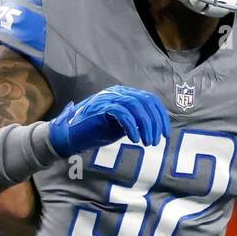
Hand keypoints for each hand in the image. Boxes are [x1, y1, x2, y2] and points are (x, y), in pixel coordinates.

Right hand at [48, 86, 169, 157]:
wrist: (71, 135)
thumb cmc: (96, 131)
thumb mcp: (122, 126)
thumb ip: (136, 122)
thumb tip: (156, 126)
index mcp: (125, 95)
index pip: (150, 100)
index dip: (161, 117)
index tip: (165, 135)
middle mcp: (118, 93)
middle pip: (146, 101)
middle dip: (155, 123)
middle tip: (156, 141)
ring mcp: (109, 98)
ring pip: (135, 106)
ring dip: (145, 126)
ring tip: (147, 142)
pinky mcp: (101, 108)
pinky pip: (122, 113)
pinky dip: (131, 127)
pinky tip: (134, 139)